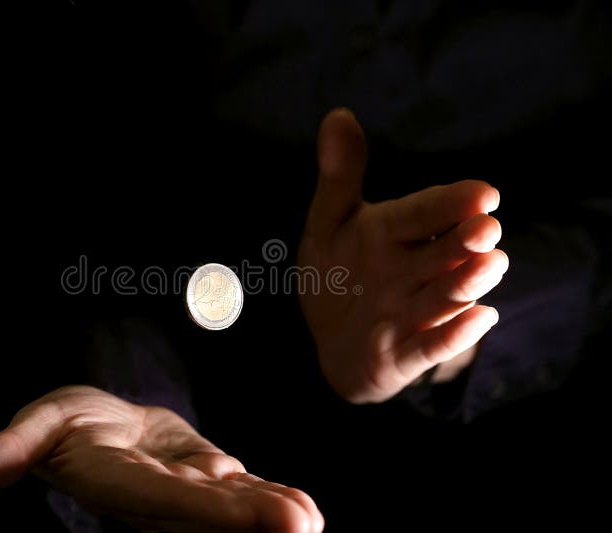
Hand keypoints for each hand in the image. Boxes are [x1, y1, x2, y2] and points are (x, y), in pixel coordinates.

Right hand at [0, 386, 323, 532]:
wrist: (99, 430)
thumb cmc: (65, 425)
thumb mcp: (35, 426)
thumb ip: (6, 451)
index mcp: (116, 482)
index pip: (161, 498)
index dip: (201, 510)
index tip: (246, 514)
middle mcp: (157, 498)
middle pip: (207, 511)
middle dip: (251, 520)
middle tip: (303, 525)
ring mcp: (186, 490)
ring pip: (230, 504)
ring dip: (270, 513)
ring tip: (309, 520)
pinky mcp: (205, 478)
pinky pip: (239, 490)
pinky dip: (269, 497)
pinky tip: (304, 508)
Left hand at [299, 109, 507, 402]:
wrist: (332, 342)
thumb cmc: (338, 276)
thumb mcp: (329, 225)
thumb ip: (339, 177)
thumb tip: (339, 113)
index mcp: (394, 233)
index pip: (423, 213)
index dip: (450, 204)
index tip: (483, 192)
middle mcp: (413, 271)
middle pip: (443, 254)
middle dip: (465, 241)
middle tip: (487, 227)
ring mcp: (412, 314)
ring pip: (443, 297)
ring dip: (466, 282)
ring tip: (491, 264)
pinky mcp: (406, 353)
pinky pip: (429, 346)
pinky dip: (452, 335)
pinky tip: (480, 318)